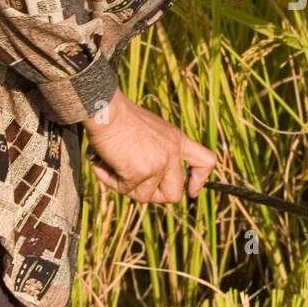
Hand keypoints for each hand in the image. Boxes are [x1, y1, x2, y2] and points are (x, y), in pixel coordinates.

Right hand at [83, 90, 216, 202]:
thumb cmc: (120, 117)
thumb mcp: (151, 131)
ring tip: (112, 169)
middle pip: (174, 194)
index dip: (199, 181)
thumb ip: (157, 152)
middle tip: (135, 187)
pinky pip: (126, 190)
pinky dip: (111, 182)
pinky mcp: (142, 172)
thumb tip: (150, 180)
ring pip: (146, 196)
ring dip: (127, 188)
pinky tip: (101, 167)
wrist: (106, 109)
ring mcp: (160, 163)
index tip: (191, 192)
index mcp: (177, 139)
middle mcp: (173, 152)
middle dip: (154, 197)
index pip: (205, 162)